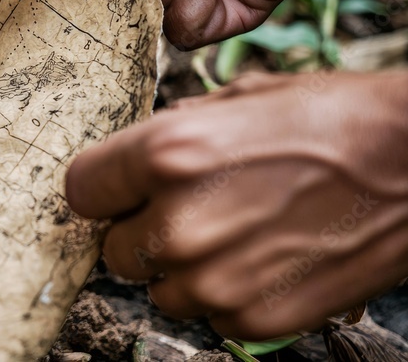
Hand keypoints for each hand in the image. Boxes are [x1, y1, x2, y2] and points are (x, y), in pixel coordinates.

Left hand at [67, 72, 407, 338]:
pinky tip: (267, 259)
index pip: (80, 189)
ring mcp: (217, 280)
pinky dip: (229, 295)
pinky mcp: (256, 320)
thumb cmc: (337, 120)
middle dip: (142, 230)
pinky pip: (210, 316)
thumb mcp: (243, 97)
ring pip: (159, 288)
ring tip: (237, 232)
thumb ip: (177, 129)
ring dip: (184, 268)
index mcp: (167, 155)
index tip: (119, 188)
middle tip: (188, 209)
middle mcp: (181, 223)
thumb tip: (140, 153)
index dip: (103, 187)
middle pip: (114, 248)